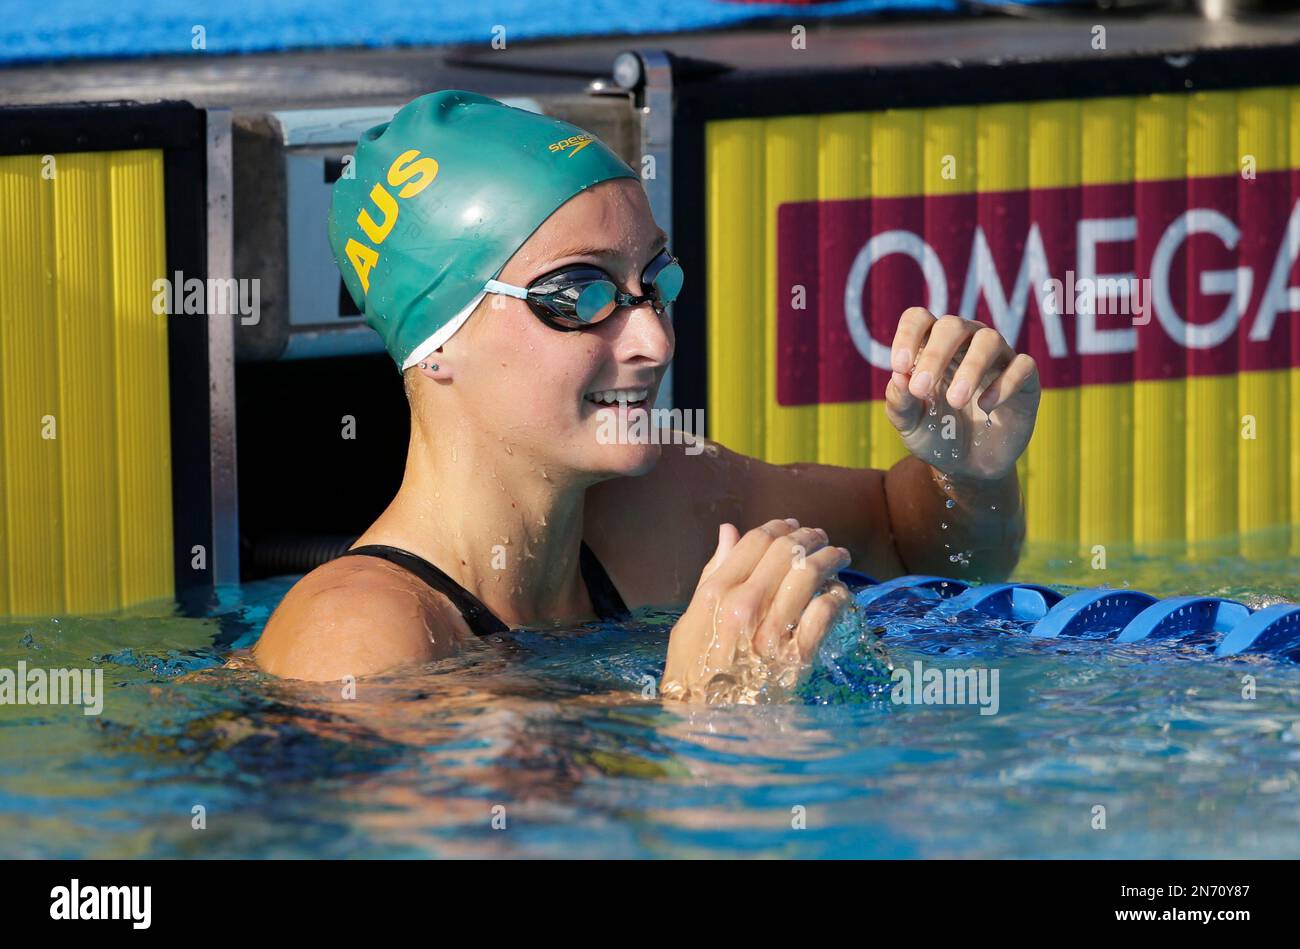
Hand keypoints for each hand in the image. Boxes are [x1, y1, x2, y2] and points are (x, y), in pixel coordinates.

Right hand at [661, 518, 851, 702]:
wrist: (709, 724)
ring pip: (812, 575)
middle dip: (811, 537)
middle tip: (822, 537)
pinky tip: (838, 594)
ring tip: (839, 556)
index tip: (792, 525)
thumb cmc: (693, 673)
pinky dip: (837, 596)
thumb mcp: (690, 621)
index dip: (779, 526)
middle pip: (788, 552)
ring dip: (831, 558)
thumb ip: (712, 574)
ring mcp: (772, 631)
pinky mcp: (797, 656)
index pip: (756, 542)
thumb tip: (728, 532)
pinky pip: (827, 611)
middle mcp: (744, 606)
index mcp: (716, 594)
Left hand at [886, 307, 1039, 480]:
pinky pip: (1022, 365)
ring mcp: (997, 359)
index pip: (919, 319)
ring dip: (970, 367)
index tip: (900, 365)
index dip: (908, 335)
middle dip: (935, 354)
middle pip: (953, 325)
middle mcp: (966, 344)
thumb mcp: (909, 424)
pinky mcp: (1026, 379)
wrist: (969, 467)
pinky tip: (986, 406)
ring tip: (955, 400)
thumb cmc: (936, 435)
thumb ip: (899, 401)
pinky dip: (1004, 383)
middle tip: (922, 387)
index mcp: (932, 347)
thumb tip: (899, 376)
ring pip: (989, 339)